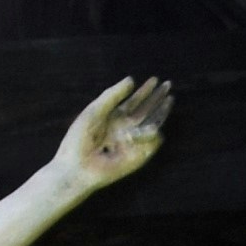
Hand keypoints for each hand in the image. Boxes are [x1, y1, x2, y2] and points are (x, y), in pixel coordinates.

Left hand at [60, 74, 172, 191]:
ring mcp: (132, 143)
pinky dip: (151, 135)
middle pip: (146, 112)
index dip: (144, 91)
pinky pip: (151, 143)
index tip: (155, 79)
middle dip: (157, 99)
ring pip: (153, 125)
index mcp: (114, 118)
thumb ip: (113, 95)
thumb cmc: (79, 139)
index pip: (133, 102)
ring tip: (169, 99)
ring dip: (161, 112)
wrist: (77, 166)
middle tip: (168, 85)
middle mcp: (125, 129)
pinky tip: (149, 129)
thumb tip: (131, 79)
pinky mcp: (138, 157)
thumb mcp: (95, 111)